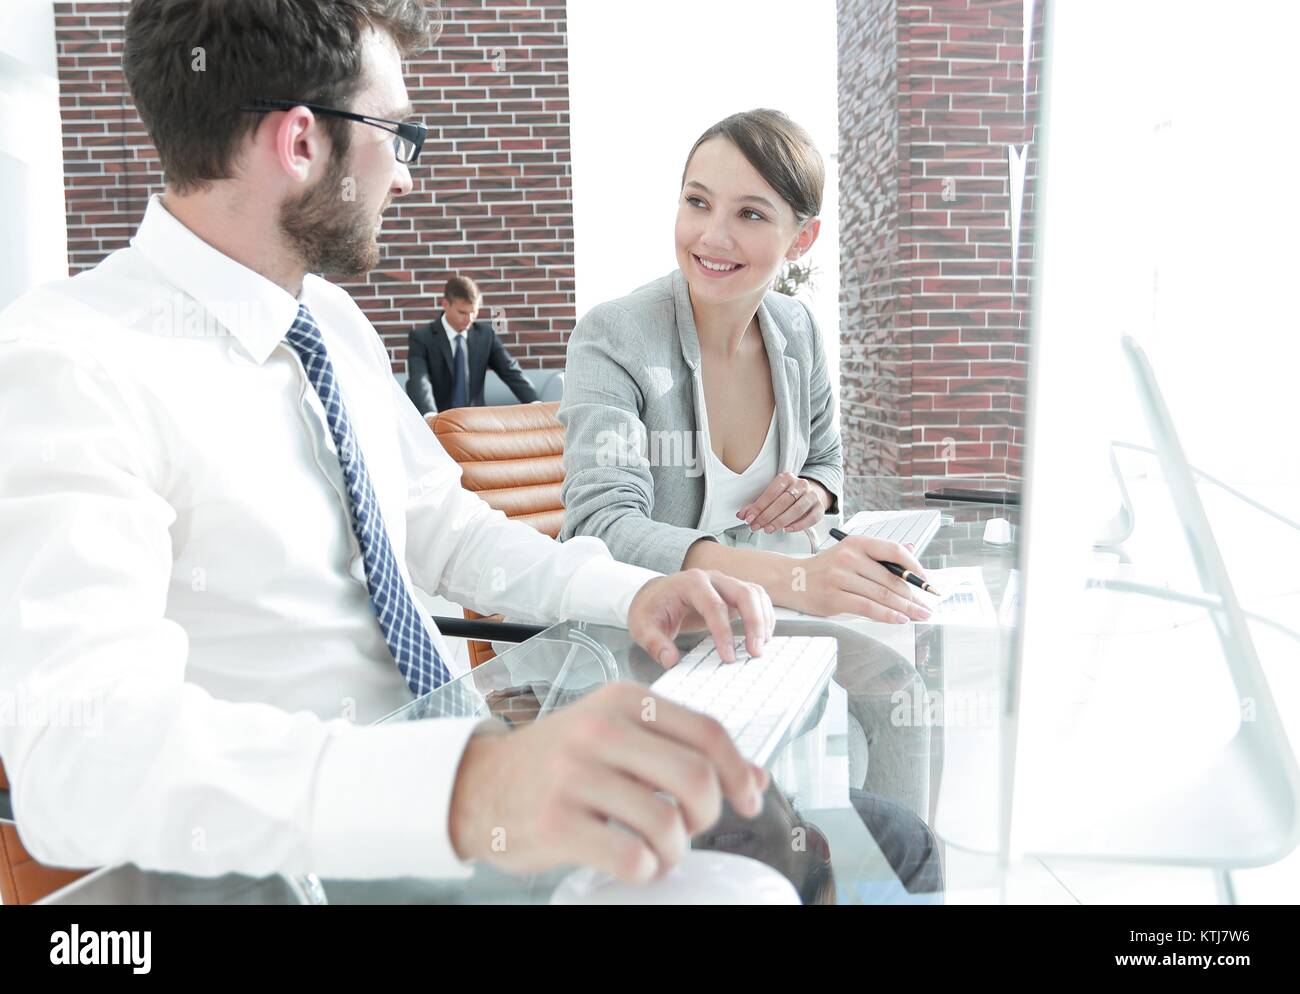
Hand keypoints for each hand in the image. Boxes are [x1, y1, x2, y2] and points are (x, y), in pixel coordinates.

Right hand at [448, 683, 769, 881]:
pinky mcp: (557, 822)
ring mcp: (575, 775)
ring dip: (675, 850)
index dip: (739, 772)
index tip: (747, 800)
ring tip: (658, 851)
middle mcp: (600, 729)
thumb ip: (682, 749)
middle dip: (708, 814)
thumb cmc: (559, 762)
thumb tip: (756, 778)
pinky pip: (632, 856)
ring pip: (667, 822)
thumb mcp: (618, 736)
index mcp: (623, 701)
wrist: (478, 784)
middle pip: (696, 777)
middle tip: (691, 827)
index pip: (707, 731)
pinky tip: (633, 863)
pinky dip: (645, 869)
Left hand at [626, 568, 774, 666]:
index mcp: (690, 583)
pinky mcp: (734, 592)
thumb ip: (654, 644)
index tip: (728, 657)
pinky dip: (764, 616)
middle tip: (755, 652)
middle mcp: (712, 578)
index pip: (714, 606)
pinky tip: (762, 637)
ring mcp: (725, 583)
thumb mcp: (642, 627)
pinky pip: (757, 599)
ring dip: (763, 620)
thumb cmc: (651, 610)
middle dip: (754, 623)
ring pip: (755, 593)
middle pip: (743, 593)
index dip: (723, 632)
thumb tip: (670, 660)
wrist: (655, 596)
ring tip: (761, 647)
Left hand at [736, 472, 830, 533]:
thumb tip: (741, 515)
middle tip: (757, 526)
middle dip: (767, 516)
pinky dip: (799, 525)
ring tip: (769, 529)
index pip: (771, 492)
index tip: (749, 517)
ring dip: (781, 521)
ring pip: (797, 509)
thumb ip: (756, 506)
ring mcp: (812, 495)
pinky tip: (787, 529)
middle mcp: (801, 484)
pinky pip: (811, 518)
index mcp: (787, 477)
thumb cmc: (786, 496)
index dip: (759, 506)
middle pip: (783, 501)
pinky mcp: (820, 507)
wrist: (809, 494)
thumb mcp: (771, 497)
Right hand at [789, 535, 934, 622]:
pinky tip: (899, 618)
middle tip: (926, 606)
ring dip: (905, 608)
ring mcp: (840, 578)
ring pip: (882, 595)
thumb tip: (911, 549)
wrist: (791, 579)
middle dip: (913, 596)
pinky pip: (868, 608)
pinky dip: (887, 615)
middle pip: (891, 578)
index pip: (894, 551)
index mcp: (856, 543)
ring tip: (918, 615)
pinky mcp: (834, 598)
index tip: (926, 581)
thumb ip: (880, 552)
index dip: (914, 567)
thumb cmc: (824, 568)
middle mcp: (848, 557)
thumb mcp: (850, 552)